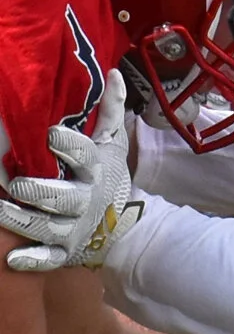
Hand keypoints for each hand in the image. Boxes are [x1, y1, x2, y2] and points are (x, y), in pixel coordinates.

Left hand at [0, 70, 142, 271]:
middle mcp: (84, 201)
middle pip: (62, 197)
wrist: (123, 225)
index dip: (68, 145)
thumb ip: (112, 110)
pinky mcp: (65, 251)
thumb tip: (115, 73)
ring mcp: (74, 229)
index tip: (49, 134)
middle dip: (38, 190)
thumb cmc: (108, 176)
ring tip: (0, 209)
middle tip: (16, 183)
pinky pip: (49, 259)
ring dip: (22, 220)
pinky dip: (32, 259)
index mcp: (95, 171)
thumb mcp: (113, 143)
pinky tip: (12, 258)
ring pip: (46, 227)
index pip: (83, 156)